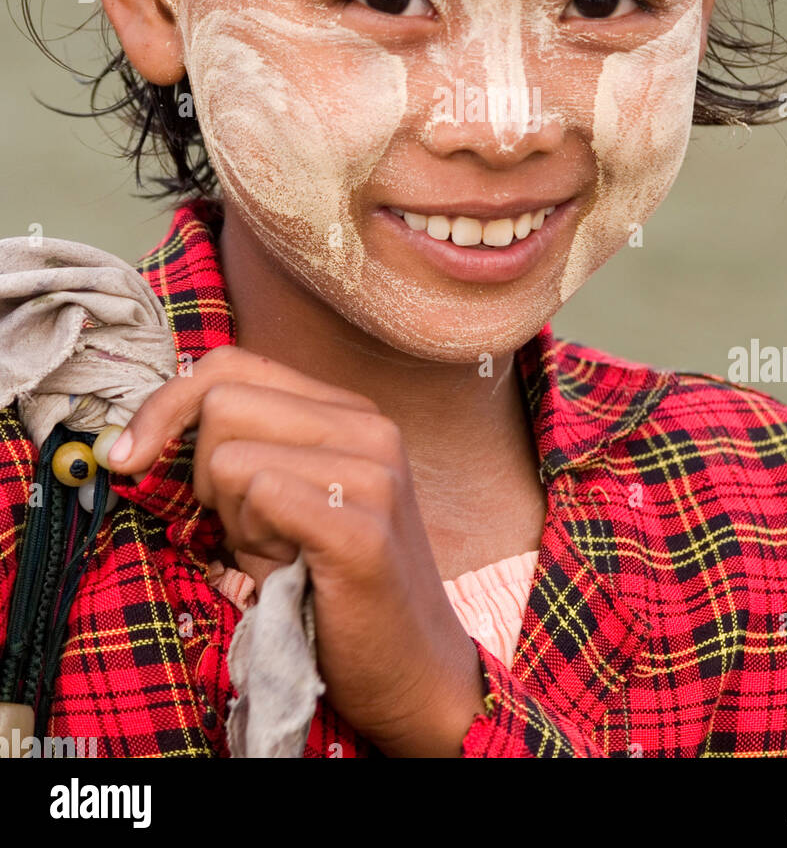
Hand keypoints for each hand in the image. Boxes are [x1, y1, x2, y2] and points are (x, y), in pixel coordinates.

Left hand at [108, 344, 486, 756]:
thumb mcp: (280, 501)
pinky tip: (289, 569)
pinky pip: (263, 495)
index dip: (165, 404)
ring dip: (233, 519)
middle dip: (203, 475)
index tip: (128, 456)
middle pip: (222, 403)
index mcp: (348, 411)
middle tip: (244, 528)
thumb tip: (136, 439)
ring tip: (277, 553)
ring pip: (232, 458)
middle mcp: (369, 427)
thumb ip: (237, 451)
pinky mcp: (364, 529)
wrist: (411, 669)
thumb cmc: (329, 587)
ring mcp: (374, 473)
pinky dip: (255, 540)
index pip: (231, 364)